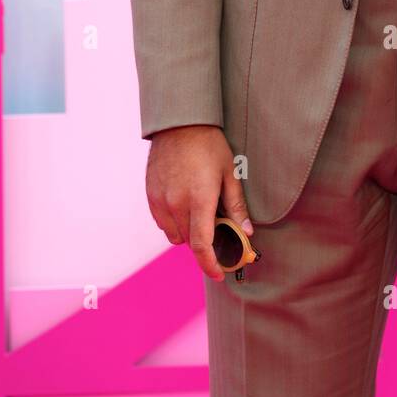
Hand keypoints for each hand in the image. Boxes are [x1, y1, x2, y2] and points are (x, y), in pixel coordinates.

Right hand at [145, 125, 253, 280]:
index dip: (210, 265)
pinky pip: (161, 221)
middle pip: (189, 242)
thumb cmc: (209, 145)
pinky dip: (173, 221)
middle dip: (203, 242)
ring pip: (173, 234)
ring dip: (187, 232)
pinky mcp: (150, 194)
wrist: (180, 122)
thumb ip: (236, 206)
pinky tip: (183, 204)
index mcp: (199, 201)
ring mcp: (160, 200)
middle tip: (217, 227)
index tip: (219, 274)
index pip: (202, 246)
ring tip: (199, 211)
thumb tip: (246, 232)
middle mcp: (176, 204)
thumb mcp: (230, 173)